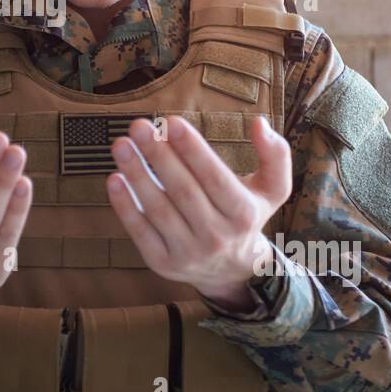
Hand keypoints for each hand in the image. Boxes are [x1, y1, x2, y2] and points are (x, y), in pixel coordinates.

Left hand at [104, 114, 292, 304]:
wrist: (231, 270)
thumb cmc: (246, 215)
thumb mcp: (272, 189)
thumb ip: (276, 154)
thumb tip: (259, 123)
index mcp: (244, 214)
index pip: (215, 178)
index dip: (192, 149)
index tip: (171, 121)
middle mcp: (217, 236)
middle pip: (183, 191)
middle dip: (159, 155)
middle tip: (139, 126)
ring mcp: (188, 253)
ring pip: (158, 210)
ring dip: (137, 175)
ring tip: (122, 145)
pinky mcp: (163, 263)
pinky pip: (140, 232)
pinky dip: (125, 206)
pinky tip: (115, 179)